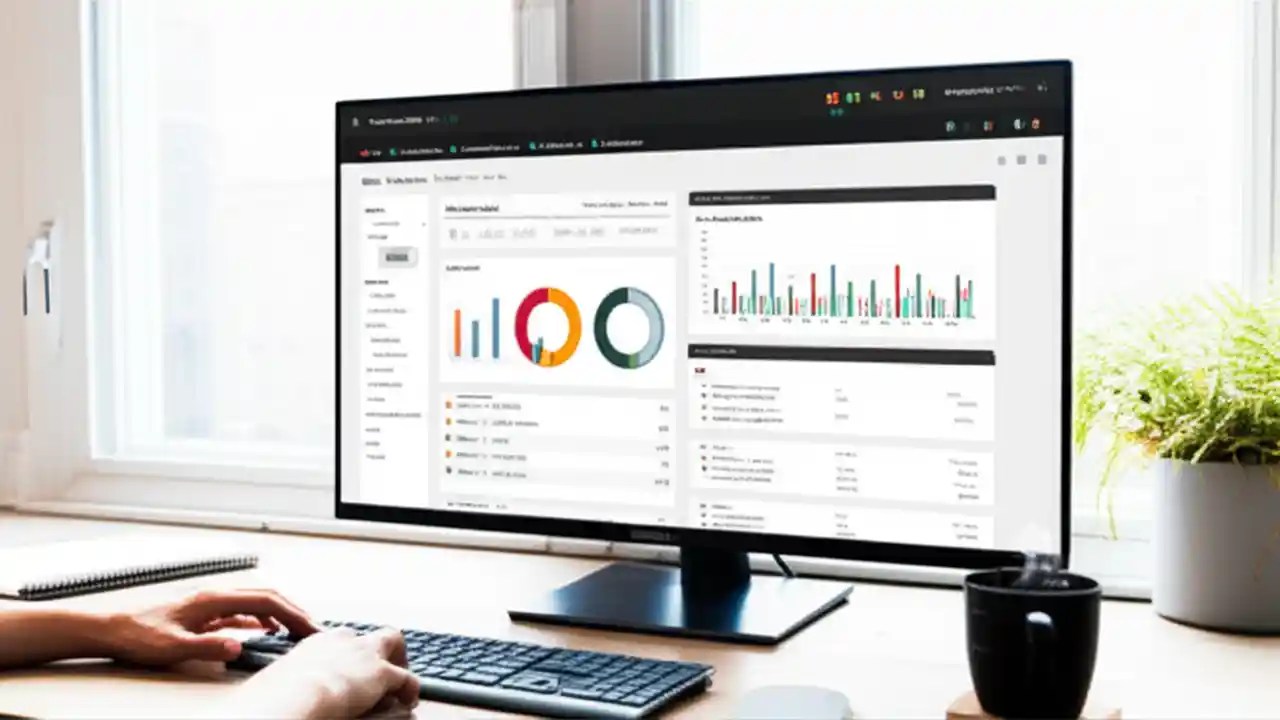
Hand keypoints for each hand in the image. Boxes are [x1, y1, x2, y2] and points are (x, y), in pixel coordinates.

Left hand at [104, 589, 320, 665]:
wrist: (112, 629)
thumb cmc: (138, 635)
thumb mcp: (173, 647)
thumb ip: (208, 646)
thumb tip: (240, 646)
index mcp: (213, 600)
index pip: (265, 602)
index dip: (292, 614)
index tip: (310, 628)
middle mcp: (216, 597)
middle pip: (267, 598)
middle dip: (294, 612)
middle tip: (314, 630)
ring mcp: (211, 604)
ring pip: (257, 603)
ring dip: (281, 614)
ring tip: (297, 631)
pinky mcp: (206, 614)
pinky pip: (243, 612)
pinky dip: (263, 620)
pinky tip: (266, 632)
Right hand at [229, 627, 419, 719]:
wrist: (294, 694)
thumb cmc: (275, 695)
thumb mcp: (273, 684)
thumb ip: (280, 683)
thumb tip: (265, 694)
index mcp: (316, 643)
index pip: (340, 641)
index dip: (349, 655)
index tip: (348, 669)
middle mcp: (343, 641)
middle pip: (370, 636)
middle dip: (380, 652)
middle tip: (381, 674)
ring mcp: (365, 653)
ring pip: (394, 643)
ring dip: (400, 661)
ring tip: (400, 684)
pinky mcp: (382, 672)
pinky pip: (407, 678)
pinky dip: (411, 688)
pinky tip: (409, 701)